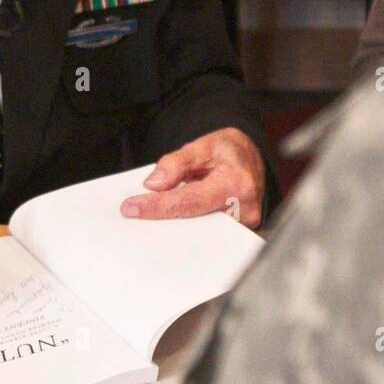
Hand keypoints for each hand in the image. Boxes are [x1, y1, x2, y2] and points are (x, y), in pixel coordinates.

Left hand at [120, 127, 263, 227]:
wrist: (251, 158)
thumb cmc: (229, 151)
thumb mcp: (202, 145)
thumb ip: (176, 162)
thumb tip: (154, 184)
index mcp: (236, 182)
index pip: (190, 201)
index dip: (158, 206)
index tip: (132, 208)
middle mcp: (244, 208)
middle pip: (194, 224)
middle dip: (163, 221)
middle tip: (136, 215)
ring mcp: (244, 224)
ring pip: (201, 235)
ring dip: (175, 228)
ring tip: (154, 217)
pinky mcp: (239, 233)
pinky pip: (209, 237)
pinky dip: (189, 230)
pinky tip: (173, 223)